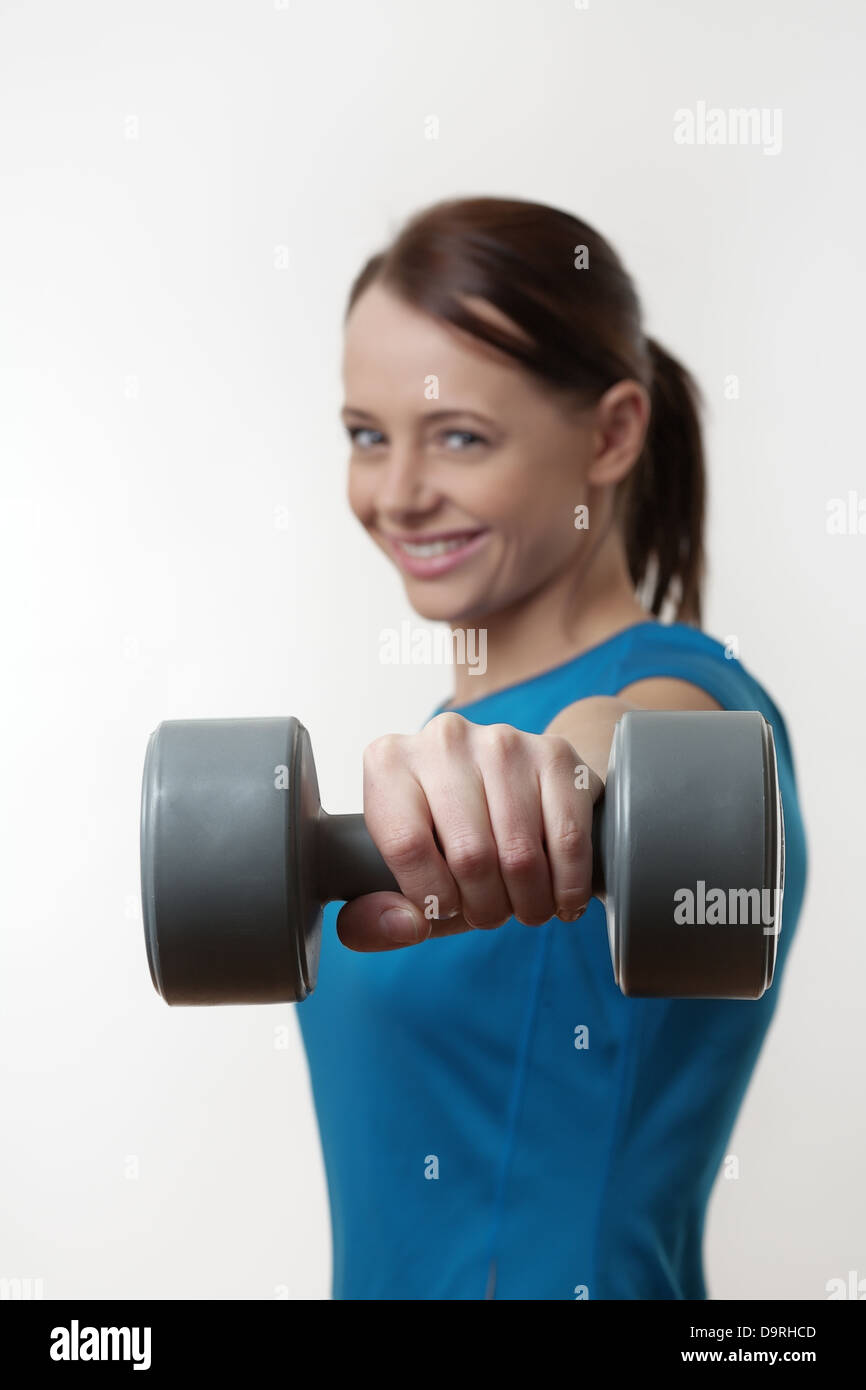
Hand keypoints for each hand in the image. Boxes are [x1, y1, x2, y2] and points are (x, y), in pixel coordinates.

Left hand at [336, 712, 603, 951]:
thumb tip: (407, 926)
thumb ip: (374, 920)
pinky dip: (567, 885)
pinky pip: (567, 839)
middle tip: (491, 916)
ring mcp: (504, 742)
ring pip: (520, 853)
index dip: (432, 897)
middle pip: (470, 855)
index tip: (445, 911)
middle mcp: (444, 740)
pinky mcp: (556, 754)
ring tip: (525, 908)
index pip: (407, 845)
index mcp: (389, 762)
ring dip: (528, 902)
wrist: (512, 781)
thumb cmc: (447, 838)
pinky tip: (561, 899)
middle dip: (485, 907)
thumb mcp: (399, 879)